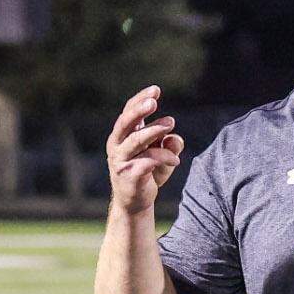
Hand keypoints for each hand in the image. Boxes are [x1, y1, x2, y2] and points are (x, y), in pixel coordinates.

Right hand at [106, 85, 185, 216]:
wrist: (136, 202)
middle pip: (125, 123)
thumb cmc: (149, 174)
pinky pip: (147, 161)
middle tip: (153, 102)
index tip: (156, 90)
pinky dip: (163, 157)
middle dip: (139, 110)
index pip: (128, 112)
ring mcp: (121, 161)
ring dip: (154, 130)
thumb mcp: (164, 156)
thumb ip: (171, 145)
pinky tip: (176, 160)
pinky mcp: (128, 175)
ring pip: (136, 141)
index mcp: (123, 135)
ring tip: (171, 123)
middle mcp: (118, 145)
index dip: (140, 100)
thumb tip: (175, 137)